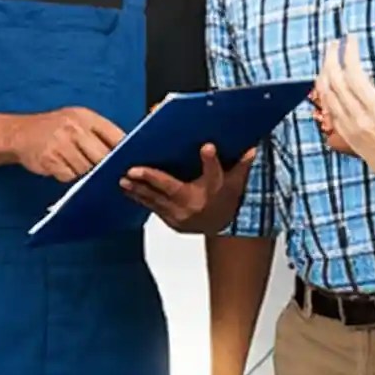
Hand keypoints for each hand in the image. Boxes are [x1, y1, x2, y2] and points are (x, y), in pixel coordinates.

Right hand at [7, 107, 124, 181]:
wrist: (20, 133)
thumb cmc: (54, 128)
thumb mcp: (77, 120)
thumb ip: (99, 133)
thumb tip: (125, 153)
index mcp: (86, 117)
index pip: (116, 136)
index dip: (125, 153)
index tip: (128, 164)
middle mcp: (74, 128)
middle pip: (103, 156)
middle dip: (106, 168)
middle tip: (107, 175)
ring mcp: (61, 144)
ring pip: (86, 169)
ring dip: (86, 174)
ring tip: (81, 171)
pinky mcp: (50, 160)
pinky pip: (69, 176)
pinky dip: (69, 177)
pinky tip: (64, 169)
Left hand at [119, 144, 256, 233]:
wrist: (219, 227)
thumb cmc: (224, 199)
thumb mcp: (235, 183)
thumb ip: (241, 166)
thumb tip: (251, 148)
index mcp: (216, 190)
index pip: (215, 174)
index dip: (211, 161)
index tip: (207, 147)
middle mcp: (196, 203)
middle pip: (173, 189)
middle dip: (152, 179)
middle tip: (133, 170)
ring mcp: (181, 215)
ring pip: (156, 200)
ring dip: (138, 190)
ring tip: (123, 180)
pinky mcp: (170, 221)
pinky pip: (152, 208)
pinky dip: (139, 198)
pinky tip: (126, 189)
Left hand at [318, 35, 374, 181]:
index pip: (354, 74)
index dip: (348, 53)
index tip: (350, 39)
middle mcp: (359, 117)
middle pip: (334, 80)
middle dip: (331, 57)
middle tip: (334, 43)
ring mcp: (348, 126)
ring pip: (326, 93)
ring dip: (324, 71)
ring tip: (328, 57)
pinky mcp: (343, 132)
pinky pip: (327, 107)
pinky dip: (324, 89)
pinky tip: (328, 78)